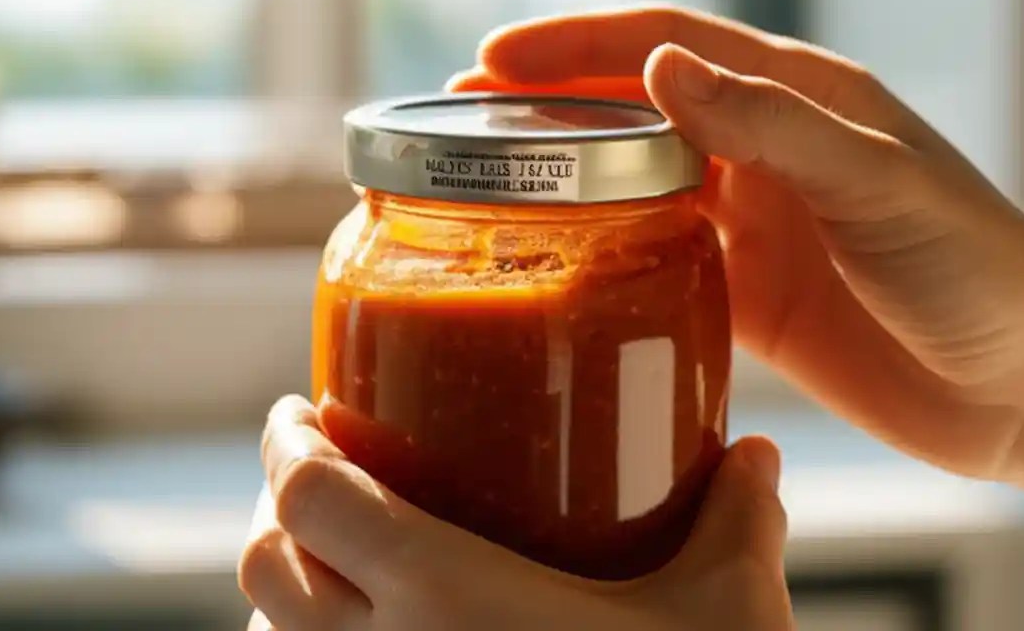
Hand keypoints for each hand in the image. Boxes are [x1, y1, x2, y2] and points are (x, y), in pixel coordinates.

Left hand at [238, 396, 792, 630]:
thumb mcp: (726, 615)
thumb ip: (738, 521)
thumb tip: (756, 453)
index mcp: (441, 594)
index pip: (309, 495)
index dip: (285, 443)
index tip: (297, 412)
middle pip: (266, 562)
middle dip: (279, 506)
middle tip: (323, 473)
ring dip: (285, 590)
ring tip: (335, 563)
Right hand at [448, 6, 1023, 535]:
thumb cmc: (981, 270)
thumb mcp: (879, 185)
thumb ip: (772, 127)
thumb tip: (661, 69)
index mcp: (803, 100)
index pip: (670, 44)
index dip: (578, 44)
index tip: (495, 58)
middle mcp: (768, 152)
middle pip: (636, 109)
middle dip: (549, 104)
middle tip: (461, 118)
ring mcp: (753, 224)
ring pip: (635, 183)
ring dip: (564, 178)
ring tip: (483, 187)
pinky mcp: (747, 295)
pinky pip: (656, 261)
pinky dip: (603, 255)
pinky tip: (554, 265)